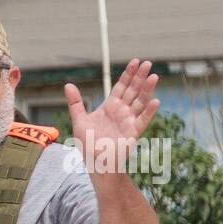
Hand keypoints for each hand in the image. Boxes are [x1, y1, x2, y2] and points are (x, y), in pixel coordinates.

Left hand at [64, 58, 159, 174]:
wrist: (95, 162)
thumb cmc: (88, 143)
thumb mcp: (79, 120)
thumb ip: (75, 103)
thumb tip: (68, 84)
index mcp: (110, 106)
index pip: (121, 86)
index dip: (128, 74)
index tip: (135, 61)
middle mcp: (122, 111)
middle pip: (133, 90)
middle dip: (140, 77)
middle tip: (148, 63)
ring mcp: (129, 121)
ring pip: (140, 102)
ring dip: (147, 90)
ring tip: (154, 76)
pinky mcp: (133, 133)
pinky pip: (143, 121)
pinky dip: (149, 112)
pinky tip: (155, 101)